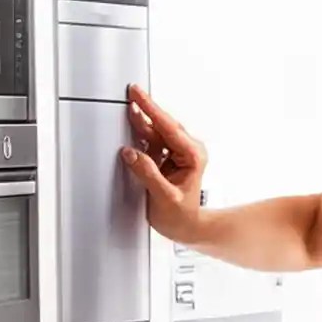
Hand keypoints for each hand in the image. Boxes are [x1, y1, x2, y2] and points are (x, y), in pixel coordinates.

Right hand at [120, 84, 207, 241]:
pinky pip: (153, 141)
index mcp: (192, 156)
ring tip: (129, 108)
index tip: (139, 95)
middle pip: (163, 124)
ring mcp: (178, 153)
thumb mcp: (164, 197)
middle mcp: (188, 151)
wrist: (186, 227)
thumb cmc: (182, 215)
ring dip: (142, 121)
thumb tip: (132, 154)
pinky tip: (133, 127)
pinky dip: (141, 134)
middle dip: (147, 109)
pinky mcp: (168, 158)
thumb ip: (148, 174)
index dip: (152, 109)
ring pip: (157, 131)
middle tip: (132, 93)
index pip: (169, 127)